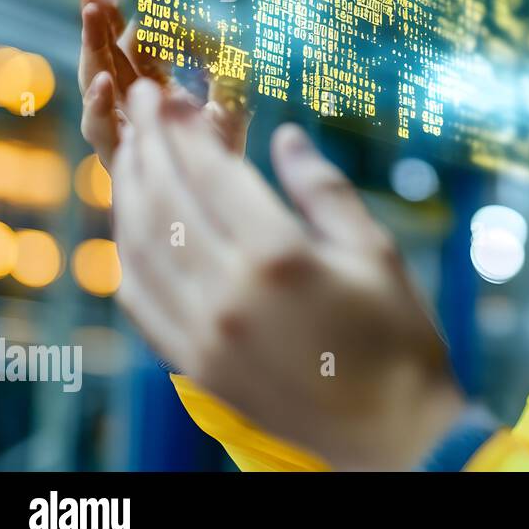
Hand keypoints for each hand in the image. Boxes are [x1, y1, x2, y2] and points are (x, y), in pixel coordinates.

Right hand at [78, 0, 247, 169]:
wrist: (225, 208)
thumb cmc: (227, 154)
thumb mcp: (233, 104)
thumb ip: (227, 72)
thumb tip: (223, 31)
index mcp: (152, 89)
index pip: (133, 45)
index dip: (130, 16)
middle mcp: (131, 109)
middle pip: (107, 57)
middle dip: (99, 23)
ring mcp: (122, 134)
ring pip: (95, 85)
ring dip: (91, 49)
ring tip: (91, 14)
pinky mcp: (120, 162)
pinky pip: (101, 133)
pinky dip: (98, 107)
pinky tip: (104, 82)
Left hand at [111, 78, 464, 469]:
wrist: (395, 435)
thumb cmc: (400, 337)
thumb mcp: (375, 252)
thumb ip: (323, 190)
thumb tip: (286, 137)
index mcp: (281, 259)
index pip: (211, 175)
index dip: (186, 128)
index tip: (171, 94)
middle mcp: (230, 296)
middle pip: (166, 201)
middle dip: (148, 143)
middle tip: (141, 100)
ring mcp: (205, 336)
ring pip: (141, 248)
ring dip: (129, 191)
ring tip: (131, 151)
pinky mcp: (197, 367)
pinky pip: (142, 301)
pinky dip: (128, 255)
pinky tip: (132, 226)